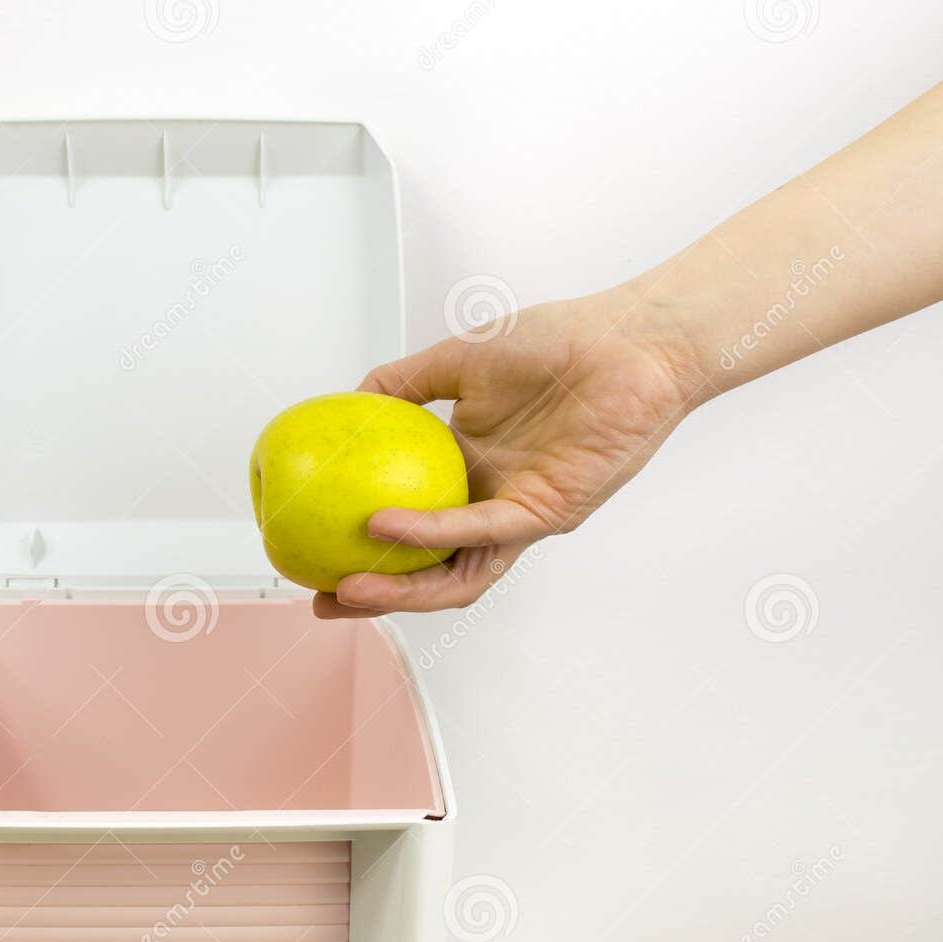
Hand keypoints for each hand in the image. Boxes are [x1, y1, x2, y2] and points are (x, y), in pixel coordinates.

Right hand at [313, 287, 706, 617]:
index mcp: (468, 470)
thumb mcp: (458, 358)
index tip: (313, 552)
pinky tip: (387, 527)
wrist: (629, 340)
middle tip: (323, 601)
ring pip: (456, 572)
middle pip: (427, 570)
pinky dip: (433, 532)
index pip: (410, 525)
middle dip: (376, 596)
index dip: (365, 549)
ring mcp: (519, 512)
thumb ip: (403, 382)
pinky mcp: (548, 510)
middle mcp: (490, 500)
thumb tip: (349, 402)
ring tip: (350, 590)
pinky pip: (482, 529)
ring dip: (402, 589)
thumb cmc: (559, 342)